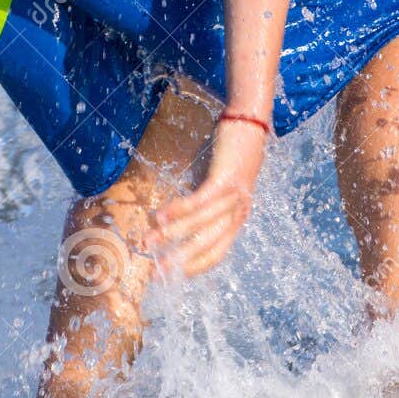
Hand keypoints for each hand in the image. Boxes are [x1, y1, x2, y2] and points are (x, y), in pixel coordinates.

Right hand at [147, 114, 268, 276]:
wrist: (250, 122)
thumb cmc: (232, 153)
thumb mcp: (220, 185)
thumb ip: (205, 203)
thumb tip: (179, 217)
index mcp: (237, 217)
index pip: (218, 251)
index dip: (196, 265)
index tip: (174, 276)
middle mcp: (238, 211)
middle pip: (208, 243)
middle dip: (180, 260)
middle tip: (156, 273)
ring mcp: (233, 196)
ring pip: (200, 223)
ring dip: (171, 235)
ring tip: (148, 241)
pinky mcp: (225, 179)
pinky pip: (199, 200)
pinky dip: (179, 210)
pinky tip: (160, 216)